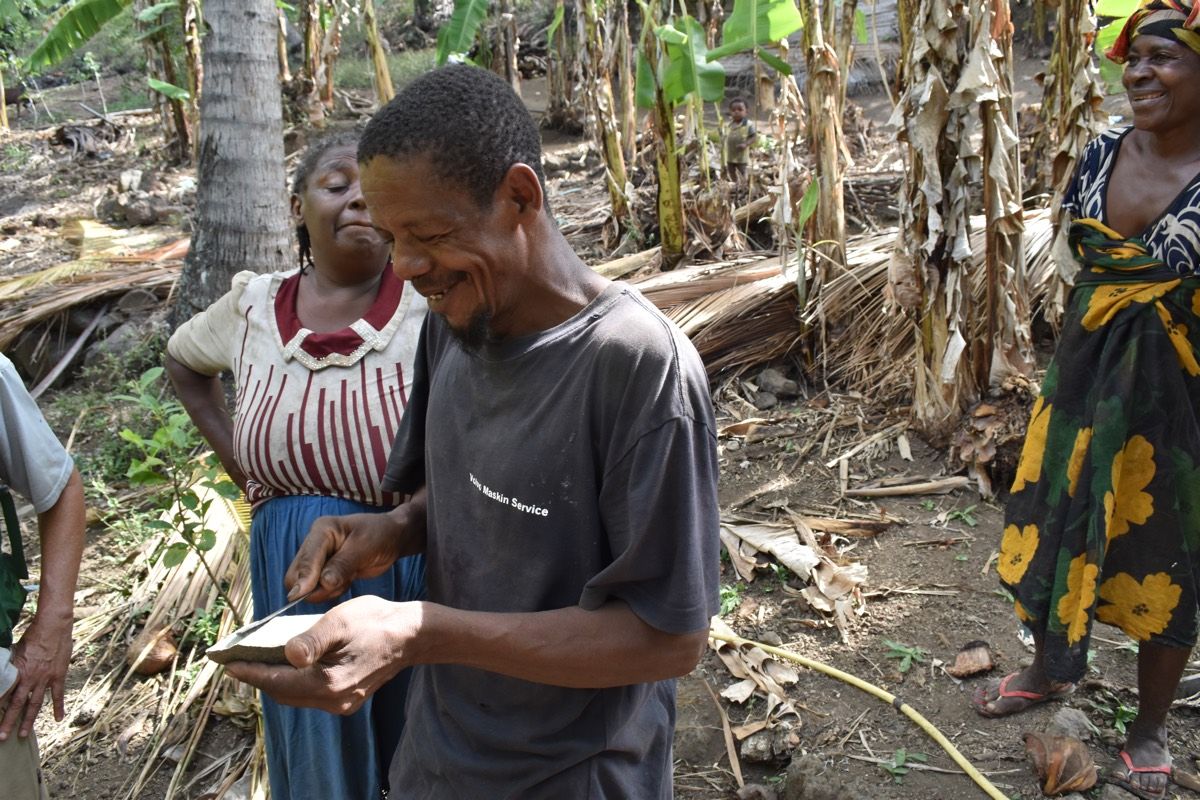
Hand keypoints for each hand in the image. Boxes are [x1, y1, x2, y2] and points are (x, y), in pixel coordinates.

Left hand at [0, 613, 71, 740]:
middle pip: (17, 705)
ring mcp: (45, 679)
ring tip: (23, 734)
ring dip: (28, 720)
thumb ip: (10, 664)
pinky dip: (58, 707)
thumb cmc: (32, 635)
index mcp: (17, 671)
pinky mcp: (58, 676)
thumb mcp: (15, 650)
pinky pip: (58, 695)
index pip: (4, 694)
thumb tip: (3, 672)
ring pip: (35, 704)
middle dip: (8, 722)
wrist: (53, 627)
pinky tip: (58, 719)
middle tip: (1, 737)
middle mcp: (30, 678)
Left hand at [225, 596, 422, 713]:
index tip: (227, 663)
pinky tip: (290, 664)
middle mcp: (333, 700)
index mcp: (328, 682)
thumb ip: (311, 639)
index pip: (277, 680)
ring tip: (258, 661)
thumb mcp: (341, 621)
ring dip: (276, 679)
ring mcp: (341, 703)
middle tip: (238, 660)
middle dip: (259, 676)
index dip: (249, 671)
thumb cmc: (376, 621)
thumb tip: (286, 654)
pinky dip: (295, 680)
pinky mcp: (347, 699)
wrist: (412, 636)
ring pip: (296, 695)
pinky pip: (310, 694)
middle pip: (283, 692)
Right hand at [285, 491, 424, 602]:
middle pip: (296, 576)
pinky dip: (333, 590)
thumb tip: (322, 583)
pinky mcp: (324, 571)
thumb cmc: (380, 535)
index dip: (304, 579)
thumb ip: (342, 566)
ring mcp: (318, 559)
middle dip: (317, 587)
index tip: (303, 595)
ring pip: (307, 587)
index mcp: (321, 530)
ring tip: (350, 576)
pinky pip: (319, 590)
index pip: (304, 560)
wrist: (392, 538)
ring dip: (327, 589)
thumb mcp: (363, 549)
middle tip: (342, 583)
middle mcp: (314, 544)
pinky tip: (349, 578)